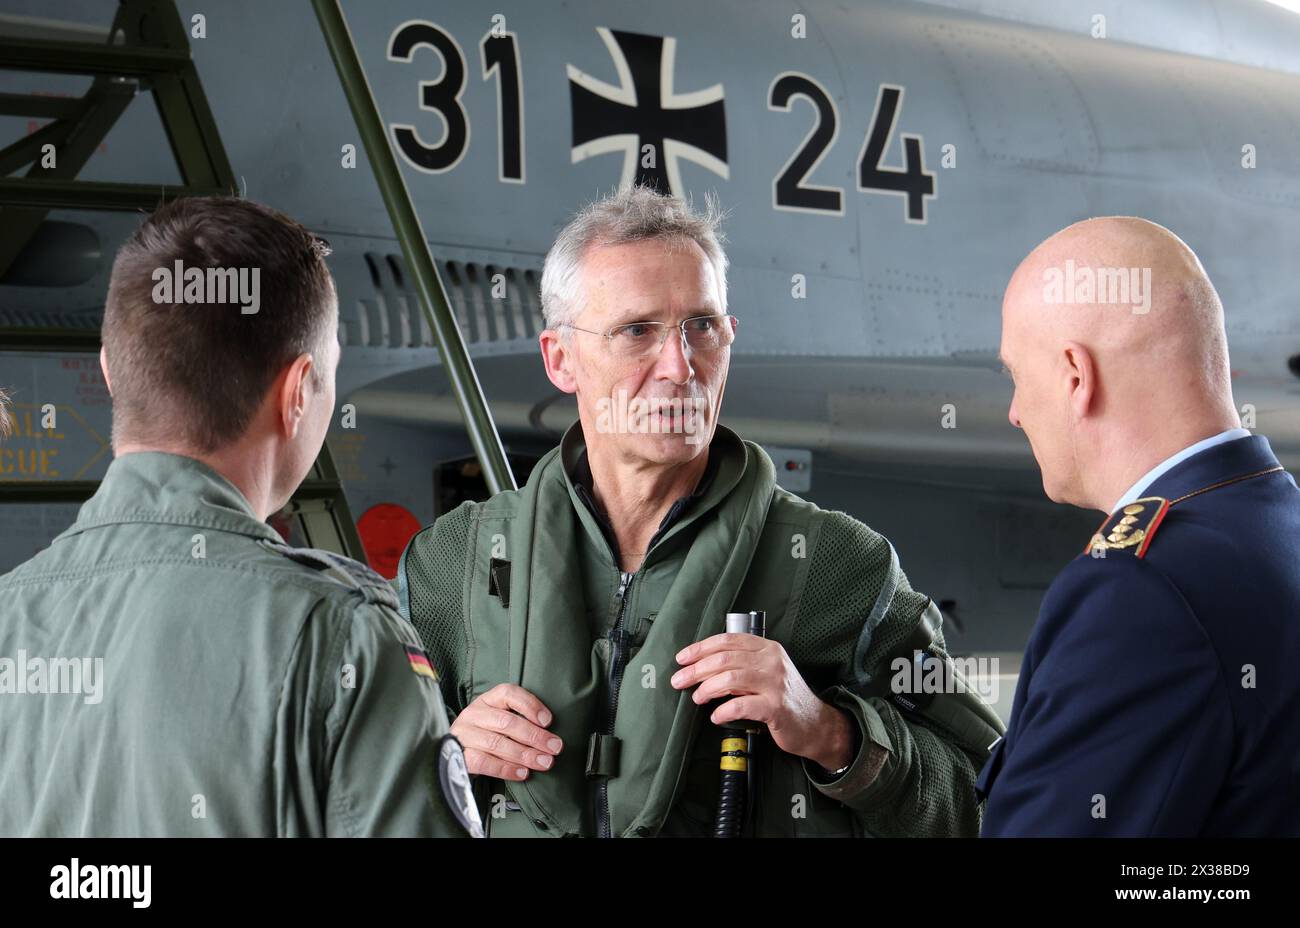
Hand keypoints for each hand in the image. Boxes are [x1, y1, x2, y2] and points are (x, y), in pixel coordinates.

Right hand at [450, 683, 563, 781]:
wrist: (454, 753)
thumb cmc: (486, 734)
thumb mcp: (499, 721)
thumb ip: (520, 721)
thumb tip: (549, 735)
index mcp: (487, 700)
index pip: (508, 693)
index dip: (530, 705)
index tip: (548, 721)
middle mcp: (474, 714)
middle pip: (506, 722)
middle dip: (534, 736)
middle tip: (555, 747)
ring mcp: (464, 734)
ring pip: (497, 743)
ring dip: (525, 754)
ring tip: (544, 762)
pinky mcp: (459, 756)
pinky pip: (485, 762)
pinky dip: (506, 768)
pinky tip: (523, 773)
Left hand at [672, 634, 854, 770]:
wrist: (816, 723)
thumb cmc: (785, 698)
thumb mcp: (767, 672)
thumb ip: (742, 665)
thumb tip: (704, 667)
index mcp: (767, 648)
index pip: (728, 640)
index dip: (701, 648)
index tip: (682, 658)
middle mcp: (772, 661)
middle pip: (724, 658)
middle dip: (696, 669)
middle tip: (679, 680)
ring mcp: (775, 684)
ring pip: (730, 678)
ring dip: (706, 688)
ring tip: (697, 697)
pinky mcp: (776, 707)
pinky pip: (742, 706)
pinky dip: (723, 711)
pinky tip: (716, 716)